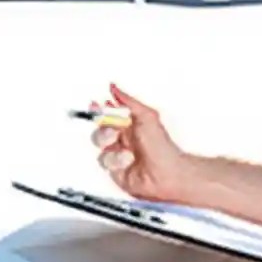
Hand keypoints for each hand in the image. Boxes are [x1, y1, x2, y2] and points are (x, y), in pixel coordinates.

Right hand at [91, 83, 193, 203]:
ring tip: (127, 150)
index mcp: (130, 123)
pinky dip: (117, 160)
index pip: (109, 112)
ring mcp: (118, 153)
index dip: (100, 109)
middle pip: (100, 128)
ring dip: (113, 147)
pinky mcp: (114, 168)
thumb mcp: (147, 116)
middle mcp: (123, 138)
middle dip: (105, 129)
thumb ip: (128, 101)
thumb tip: (115, 88)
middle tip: (115, 132)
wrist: (165, 174)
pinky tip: (128, 161)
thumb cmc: (162, 147)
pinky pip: (104, 160)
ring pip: (100, 145)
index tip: (96, 106)